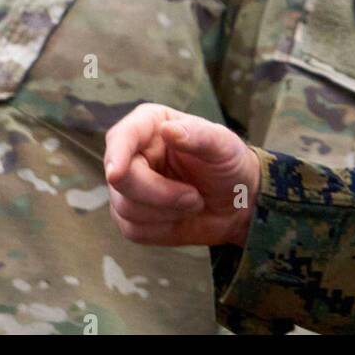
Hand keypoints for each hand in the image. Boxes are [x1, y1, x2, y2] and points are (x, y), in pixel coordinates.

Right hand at [104, 103, 261, 247]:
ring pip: (124, 207)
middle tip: (194, 197)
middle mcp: (134, 153)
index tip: (117, 173)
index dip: (117, 154)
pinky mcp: (130, 216)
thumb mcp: (223, 145)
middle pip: (120, 179)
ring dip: (166, 212)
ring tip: (194, 202)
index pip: (122, 136)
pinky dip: (162, 229)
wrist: (237, 204)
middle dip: (159, 194)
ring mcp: (129, 186)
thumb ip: (198, 135)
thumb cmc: (229, 165)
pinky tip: (181, 216)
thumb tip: (168, 129)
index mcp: (151, 125)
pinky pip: (132, 230)